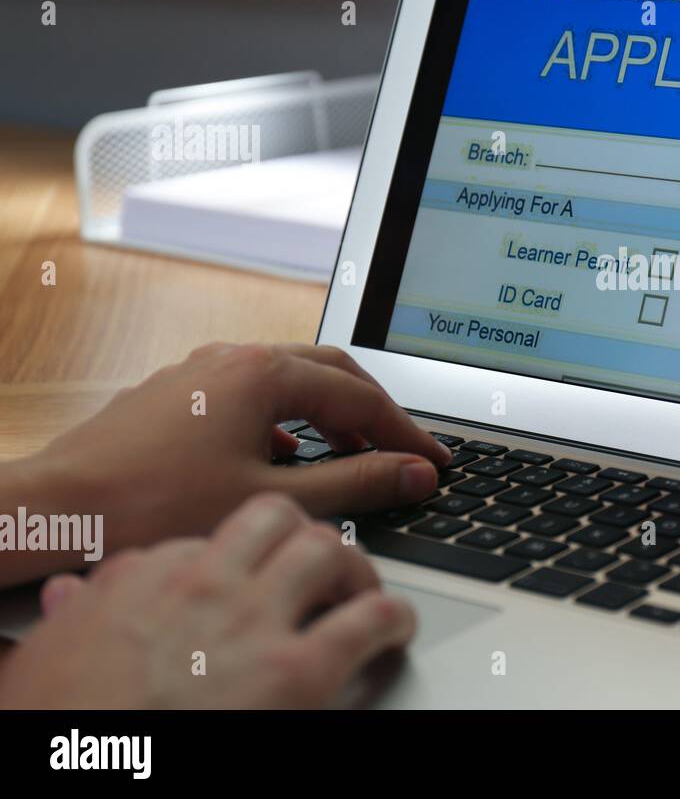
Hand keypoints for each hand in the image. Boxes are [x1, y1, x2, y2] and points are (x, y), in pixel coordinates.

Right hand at [0, 494, 415, 707]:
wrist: (86, 769)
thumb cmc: (65, 723)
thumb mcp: (48, 659)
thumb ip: (71, 618)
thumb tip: (66, 597)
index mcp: (140, 581)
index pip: (204, 538)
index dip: (232, 558)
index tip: (241, 575)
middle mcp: (203, 585)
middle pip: (273, 518)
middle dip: (301, 534)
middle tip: (315, 566)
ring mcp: (254, 620)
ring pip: (326, 547)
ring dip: (351, 565)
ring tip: (357, 591)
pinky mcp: (298, 670)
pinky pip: (369, 617)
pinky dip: (393, 618)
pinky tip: (395, 629)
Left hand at [3, 343, 449, 586]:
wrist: (57, 508)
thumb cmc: (153, 503)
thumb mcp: (273, 500)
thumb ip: (354, 484)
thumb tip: (412, 473)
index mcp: (265, 372)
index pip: (361, 397)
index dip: (405, 433)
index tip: (433, 462)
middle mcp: (235, 358)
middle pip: (332, 373)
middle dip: (376, 412)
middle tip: (406, 450)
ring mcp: (203, 370)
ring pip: (291, 380)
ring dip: (332, 413)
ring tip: (356, 455)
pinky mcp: (179, 393)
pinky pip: (253, 394)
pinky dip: (288, 420)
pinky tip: (287, 458)